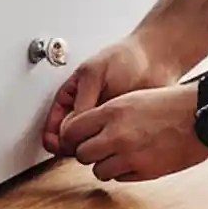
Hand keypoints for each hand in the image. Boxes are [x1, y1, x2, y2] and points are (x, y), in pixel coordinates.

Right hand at [42, 36, 180, 155]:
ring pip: (87, 143)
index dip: (53, 136)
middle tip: (78, 150)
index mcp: (72, 96)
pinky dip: (107, 148)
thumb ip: (82, 101)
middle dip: (70, 147)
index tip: (57, 146)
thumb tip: (71, 128)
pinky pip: (107, 144)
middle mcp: (84, 110)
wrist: (153, 61)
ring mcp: (101, 120)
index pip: (55, 122)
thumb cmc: (123, 59)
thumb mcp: (94, 75)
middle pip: (69, 137)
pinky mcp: (118, 128)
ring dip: (89, 149)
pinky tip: (110, 147)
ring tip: (95, 148)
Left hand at [57, 83, 207, 181]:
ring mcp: (131, 155)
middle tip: (97, 148)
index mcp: (112, 112)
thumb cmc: (173, 104)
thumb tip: (87, 128)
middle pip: (81, 154)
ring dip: (105, 165)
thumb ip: (108, 114)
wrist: (204, 115)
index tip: (74, 139)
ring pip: (98, 171)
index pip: (72, 130)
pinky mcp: (146, 171)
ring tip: (119, 155)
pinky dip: (123, 172)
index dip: (71, 137)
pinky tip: (135, 160)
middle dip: (87, 152)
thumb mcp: (133, 99)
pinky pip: (120, 178)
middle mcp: (117, 134)